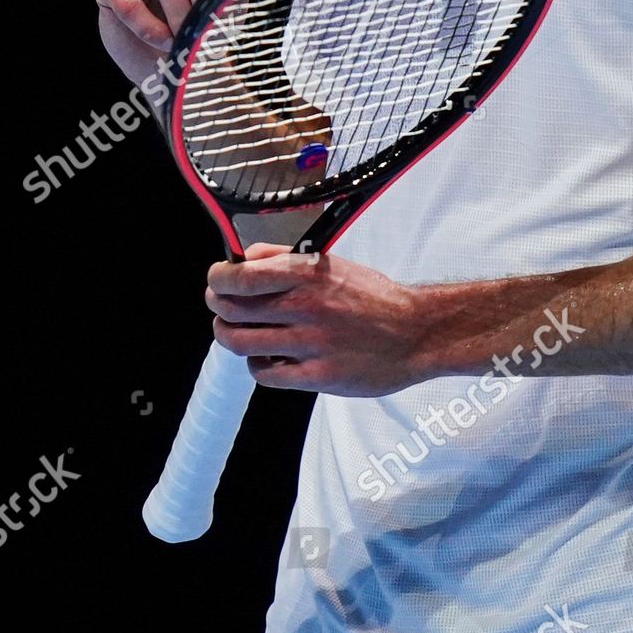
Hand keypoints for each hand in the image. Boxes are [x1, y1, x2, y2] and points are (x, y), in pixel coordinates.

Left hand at [206, 244, 426, 395]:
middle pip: (233, 310)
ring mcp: (310, 344)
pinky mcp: (317, 375)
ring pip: (241, 343)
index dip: (218, 278)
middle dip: (218, 306)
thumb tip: (245, 257)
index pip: (241, 276)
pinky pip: (265, 374)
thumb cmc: (374, 296)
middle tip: (220, 305)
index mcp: (308, 274)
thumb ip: (285, 258)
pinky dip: (256, 365)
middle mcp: (305, 307)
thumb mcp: (331, 264)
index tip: (217, 278)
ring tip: (234, 331)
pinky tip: (265, 357)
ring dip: (229, 335)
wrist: (415, 332)